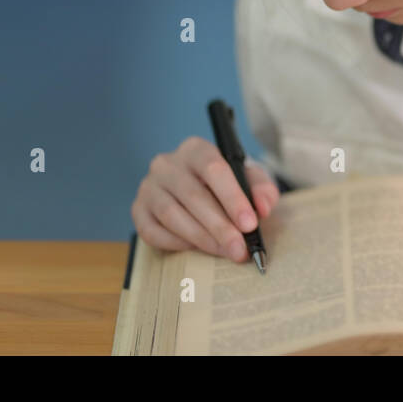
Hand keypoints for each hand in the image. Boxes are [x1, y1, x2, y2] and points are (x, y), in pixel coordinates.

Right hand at [131, 136, 279, 260]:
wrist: (202, 189)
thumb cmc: (228, 184)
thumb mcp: (251, 180)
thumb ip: (262, 190)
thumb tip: (264, 208)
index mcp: (195, 149)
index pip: (213, 169)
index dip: (232, 198)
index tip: (249, 224)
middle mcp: (166, 164)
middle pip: (193, 196)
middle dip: (220, 227)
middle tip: (239, 249)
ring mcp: (148, 187)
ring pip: (172, 215)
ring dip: (201, 238)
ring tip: (225, 252)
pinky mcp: (138, 210)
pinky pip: (153, 231)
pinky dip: (177, 244)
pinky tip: (197, 249)